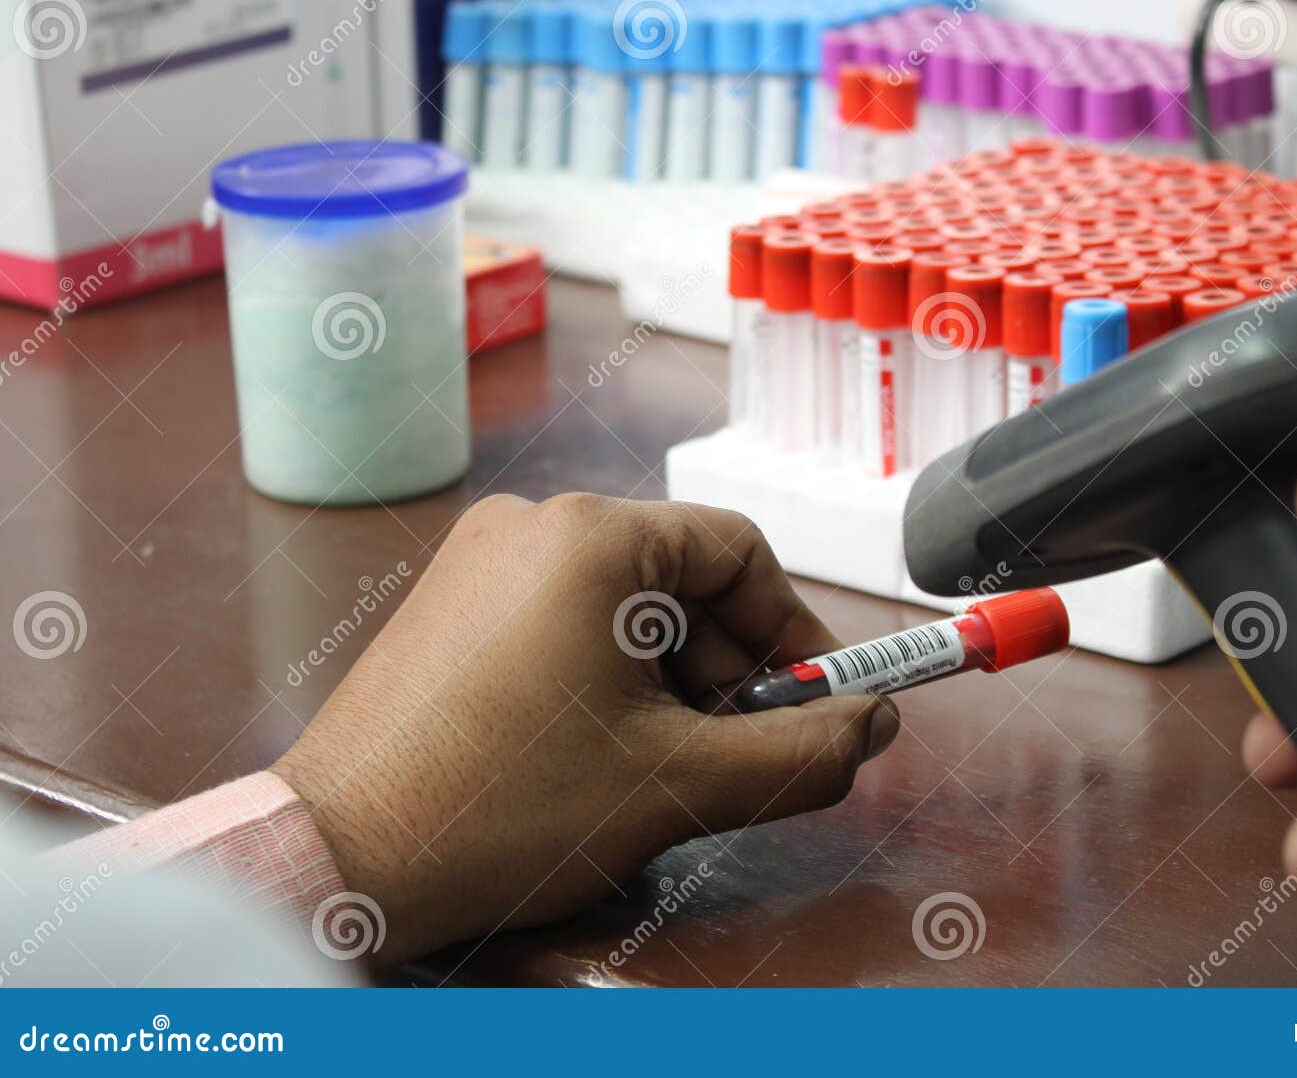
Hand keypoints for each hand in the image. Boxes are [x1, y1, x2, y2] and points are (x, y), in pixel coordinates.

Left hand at [272, 494, 898, 962]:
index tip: (824, 701)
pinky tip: (604, 755)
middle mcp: (531, 527)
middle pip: (683, 580)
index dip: (797, 632)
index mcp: (590, 539)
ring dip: (671, 683)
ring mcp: (480, 564)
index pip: (742, 552)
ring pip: (624, 608)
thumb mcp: (679, 785)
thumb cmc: (498, 810)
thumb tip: (870, 727)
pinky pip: (564, 623)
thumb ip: (802, 753)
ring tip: (667, 767)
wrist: (338, 858)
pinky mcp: (450, 608)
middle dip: (731, 670)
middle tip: (746, 752)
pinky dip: (608, 679)